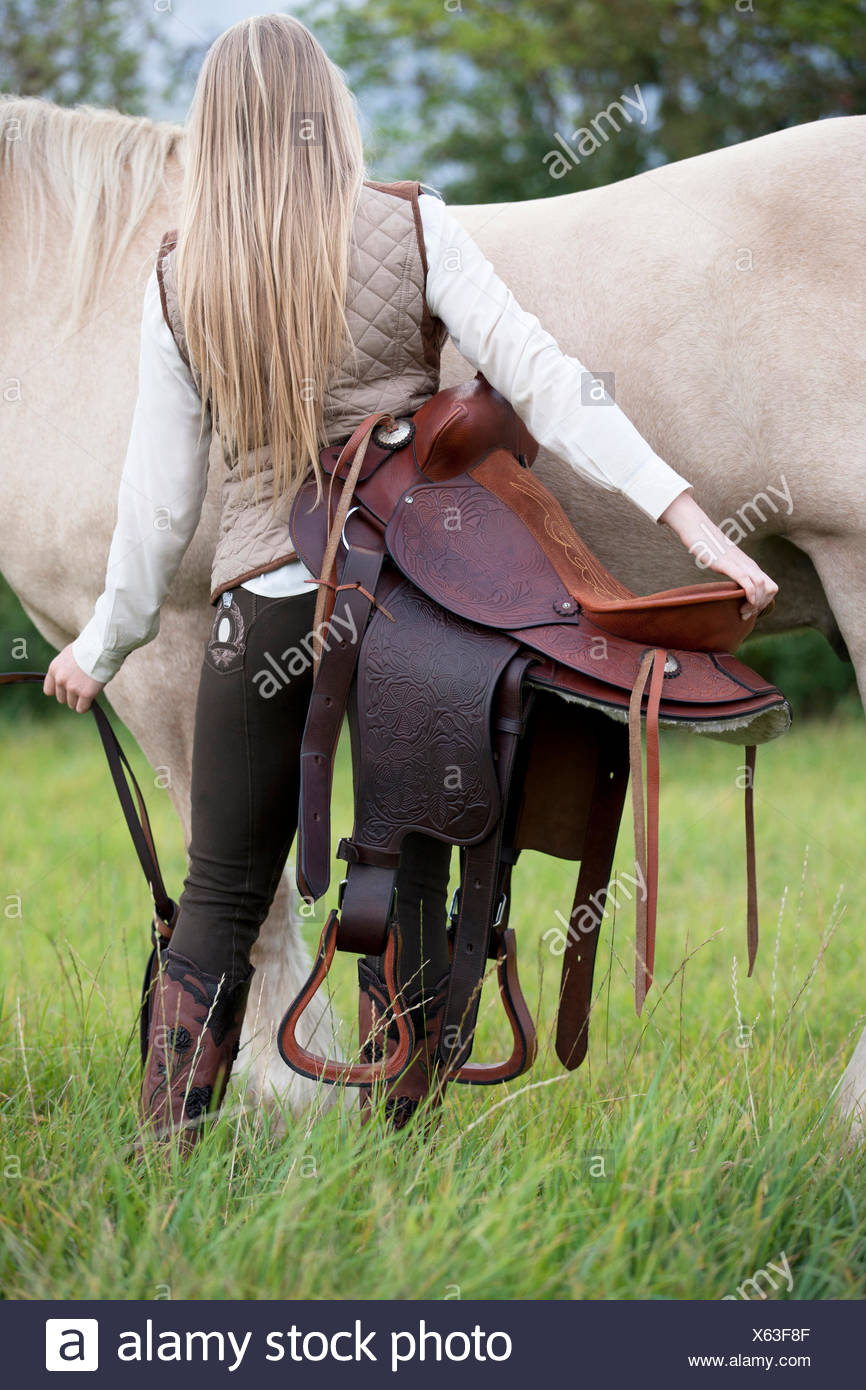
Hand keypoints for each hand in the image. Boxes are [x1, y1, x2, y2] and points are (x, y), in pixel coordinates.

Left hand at [44, 644, 105, 712]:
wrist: (102, 647)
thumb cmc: (89, 648)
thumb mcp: (69, 656)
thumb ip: (64, 669)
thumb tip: (66, 682)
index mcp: (54, 669)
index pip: (49, 691)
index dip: (59, 691)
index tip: (67, 689)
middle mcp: (60, 680)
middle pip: (61, 699)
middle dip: (71, 696)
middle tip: (82, 689)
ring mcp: (72, 687)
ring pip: (72, 704)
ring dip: (79, 701)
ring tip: (88, 692)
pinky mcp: (85, 694)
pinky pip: (81, 708)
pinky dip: (86, 706)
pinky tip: (91, 700)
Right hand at [658, 492, 777, 620]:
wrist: (697, 528)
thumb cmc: (706, 546)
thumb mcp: (722, 561)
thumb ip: (730, 571)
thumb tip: (728, 583)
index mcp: (750, 565)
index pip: (770, 586)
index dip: (764, 601)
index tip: (748, 608)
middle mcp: (750, 565)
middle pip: (772, 589)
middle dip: (762, 605)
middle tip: (745, 612)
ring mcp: (741, 564)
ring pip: (764, 587)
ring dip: (756, 604)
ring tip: (741, 611)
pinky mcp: (730, 565)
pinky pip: (749, 583)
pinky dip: (751, 597)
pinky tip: (742, 605)